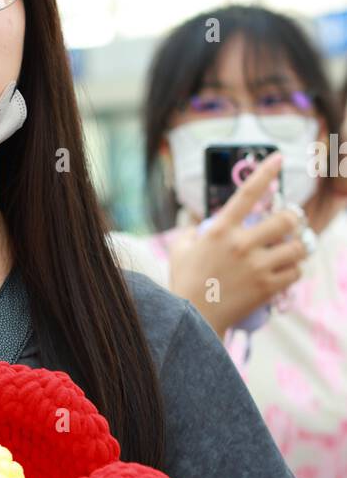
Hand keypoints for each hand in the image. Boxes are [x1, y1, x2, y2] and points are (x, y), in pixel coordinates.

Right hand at [168, 151, 308, 337]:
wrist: (192, 320)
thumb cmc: (183, 283)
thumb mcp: (179, 250)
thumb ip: (191, 231)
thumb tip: (199, 222)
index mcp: (220, 230)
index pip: (248, 193)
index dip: (266, 172)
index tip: (279, 157)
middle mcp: (242, 244)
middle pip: (287, 220)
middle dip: (293, 219)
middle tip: (290, 224)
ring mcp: (257, 266)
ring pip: (298, 246)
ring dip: (297, 246)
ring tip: (289, 249)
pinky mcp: (268, 287)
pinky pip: (296, 271)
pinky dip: (294, 270)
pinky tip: (284, 271)